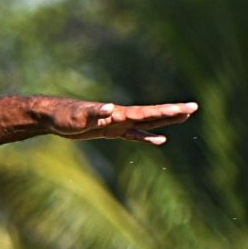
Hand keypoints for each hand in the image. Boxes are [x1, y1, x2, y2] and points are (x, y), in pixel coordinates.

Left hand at [33, 97, 198, 145]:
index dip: (166, 111)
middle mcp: (122, 116)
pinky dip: (148, 137)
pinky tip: (160, 141)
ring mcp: (118, 123)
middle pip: (153, 114)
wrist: (53, 116)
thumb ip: (95, 113)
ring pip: (148, 123)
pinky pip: (135, 135)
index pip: (147, 113)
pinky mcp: (111, 131)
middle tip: (195, 107)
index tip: (185, 108)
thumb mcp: (78, 117)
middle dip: (174, 112)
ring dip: (166, 121)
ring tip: (185, 117)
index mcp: (118, 113)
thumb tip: (110, 108)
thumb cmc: (64, 116)